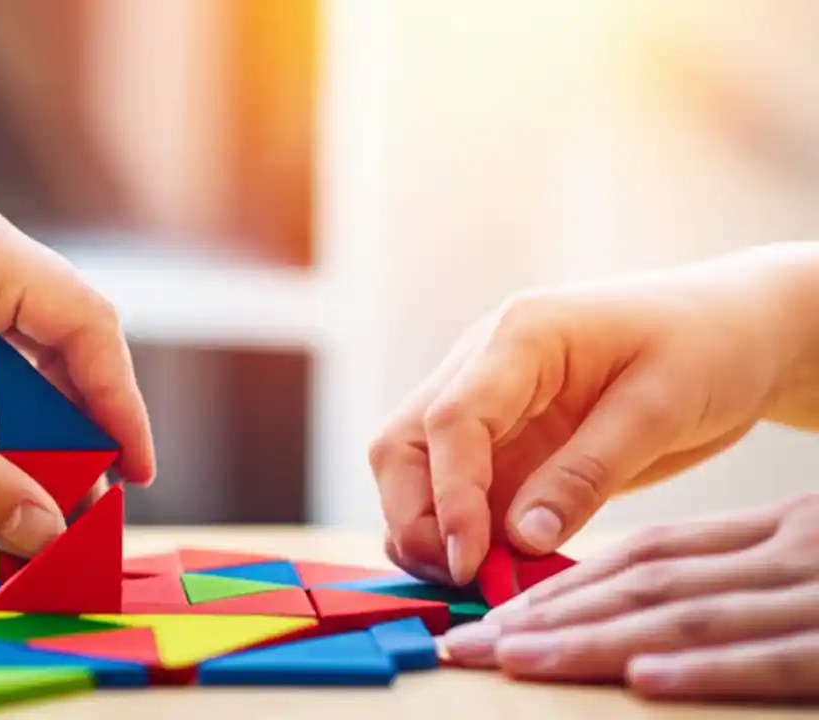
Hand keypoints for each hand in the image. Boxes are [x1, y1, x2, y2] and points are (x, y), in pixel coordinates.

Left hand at [0, 190, 153, 554]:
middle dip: (79, 419)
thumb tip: (49, 536)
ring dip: (36, 424)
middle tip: (94, 494)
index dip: (120, 402)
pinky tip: (6, 469)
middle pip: (58, 338)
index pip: (86, 322)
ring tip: (54, 494)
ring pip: (17, 356)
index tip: (135, 472)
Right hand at [367, 244, 818, 584]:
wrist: (731, 332)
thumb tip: (522, 541)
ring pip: (413, 470)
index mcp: (519, 336)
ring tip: (477, 582)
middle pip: (402, 444)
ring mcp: (484, 405)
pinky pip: (454, 491)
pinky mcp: (499, 442)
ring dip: (427, 529)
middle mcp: (480, 366)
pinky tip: (496, 570)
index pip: (452, 418)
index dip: (451, 494)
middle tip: (460, 579)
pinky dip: (460, 534)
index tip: (469, 560)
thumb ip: (587, 473)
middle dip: (415, 516)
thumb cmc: (707, 347)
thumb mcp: (662, 407)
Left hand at [443, 495, 818, 700]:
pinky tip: (642, 677)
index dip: (564, 585)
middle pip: (647, 580)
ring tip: (514, 657)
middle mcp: (788, 552)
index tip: (495, 620)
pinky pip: (778, 658)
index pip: (650, 552)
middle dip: (548, 615)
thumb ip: (743, 575)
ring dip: (594, 637)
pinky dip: (705, 667)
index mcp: (775, 531)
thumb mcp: (818, 556)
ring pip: (689, 612)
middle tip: (467, 645)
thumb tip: (651, 611)